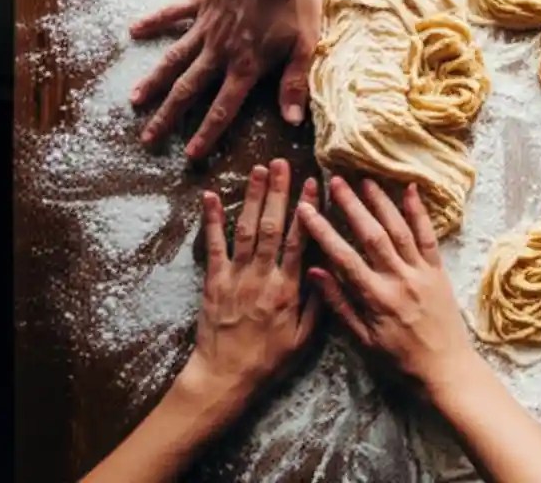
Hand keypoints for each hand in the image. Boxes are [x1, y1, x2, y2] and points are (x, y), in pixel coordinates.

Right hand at [129, 0, 320, 157]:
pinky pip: (172, 14)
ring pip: (173, 59)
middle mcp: (219, 51)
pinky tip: (133, 31)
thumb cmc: (297, 1)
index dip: (207, 134)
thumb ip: (294, 84)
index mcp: (245, 66)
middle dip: (167, 117)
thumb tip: (292, 121)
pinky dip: (153, 22)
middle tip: (147, 137)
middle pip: (188, 90)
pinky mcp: (201, 1)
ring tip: (134, 100)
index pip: (222, 109)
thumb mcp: (306, 46)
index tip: (190, 155)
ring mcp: (206, 26)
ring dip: (153, 81)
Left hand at [184, 159, 320, 396]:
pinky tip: (211, 196)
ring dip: (252, 197)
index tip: (313, 184)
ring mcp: (235, 277)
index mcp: (288, 290)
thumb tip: (329, 270)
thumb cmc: (268, 360)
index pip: (300, 241)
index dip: (307, 210)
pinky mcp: (213, 281)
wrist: (225, 377)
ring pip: (246, 229)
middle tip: (282, 163)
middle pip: (272, 226)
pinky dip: (212, 220)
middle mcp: (262, 277)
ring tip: (257, 169)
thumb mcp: (304, 339)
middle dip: (278, 192)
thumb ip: (319, 304)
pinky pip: (213, 246)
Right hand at [296, 177, 477, 390]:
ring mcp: (422, 273)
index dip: (322, 230)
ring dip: (381, 202)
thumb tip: (314, 271)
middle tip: (335, 181)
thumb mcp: (362, 340)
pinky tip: (411, 190)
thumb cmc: (400, 361)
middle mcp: (399, 280)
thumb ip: (339, 304)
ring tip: (364, 179)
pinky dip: (420, 213)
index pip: (343, 257)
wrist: (447, 371)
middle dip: (352, 205)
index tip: (306, 209)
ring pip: (399, 229)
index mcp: (376, 298)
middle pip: (372, 234)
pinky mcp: (439, 271)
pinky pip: (429, 237)